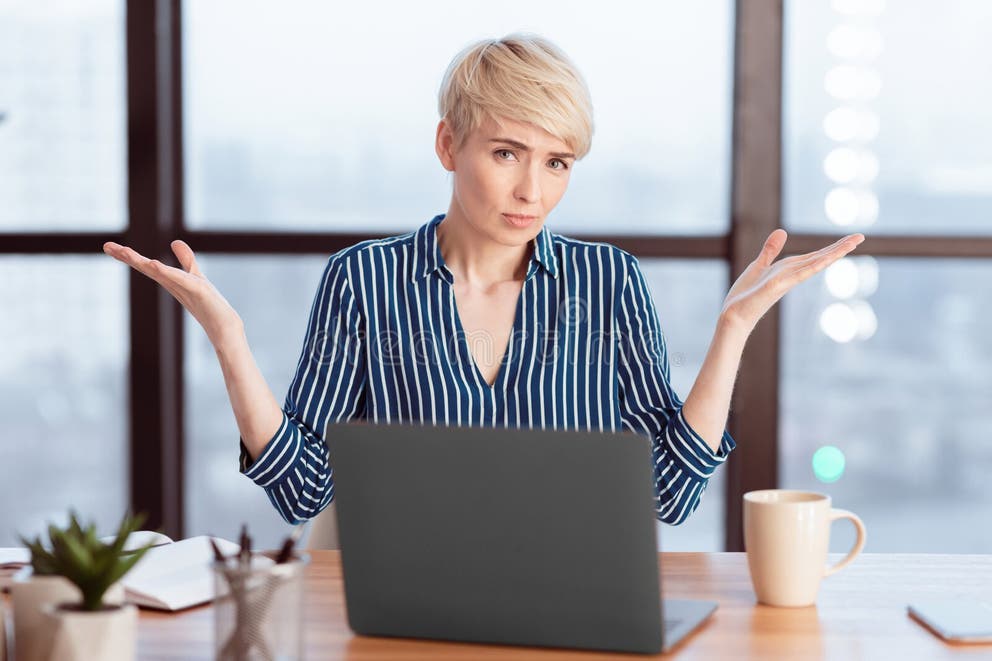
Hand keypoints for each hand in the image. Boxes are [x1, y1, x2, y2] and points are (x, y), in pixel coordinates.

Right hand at [103, 240, 243, 346]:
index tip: (108, 246)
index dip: (128, 256)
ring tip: (125, 251)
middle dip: (128, 257)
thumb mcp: (194, 274)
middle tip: (106, 246)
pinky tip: (154, 264)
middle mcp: (172, 284)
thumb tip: (175, 241)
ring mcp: (183, 288)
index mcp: (169, 279)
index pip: (145, 265)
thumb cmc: (207, 303)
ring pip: (159, 272)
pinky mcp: (197, 290)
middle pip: (146, 268)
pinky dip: (166, 271)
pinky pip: (179, 279)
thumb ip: (185, 259)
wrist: (223, 325)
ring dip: (142, 262)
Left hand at [720, 230, 864, 333]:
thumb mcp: (758, 267)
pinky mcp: (777, 286)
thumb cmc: (745, 296)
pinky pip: (798, 274)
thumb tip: (782, 231)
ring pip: (815, 264)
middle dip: (840, 248)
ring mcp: (786, 281)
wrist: (733, 316)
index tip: (851, 238)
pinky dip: (812, 266)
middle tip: (861, 236)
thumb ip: (770, 250)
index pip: (815, 256)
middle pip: (820, 258)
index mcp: (788, 270)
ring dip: (833, 253)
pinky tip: (825, 259)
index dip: (832, 247)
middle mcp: (791, 275)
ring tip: (853, 242)